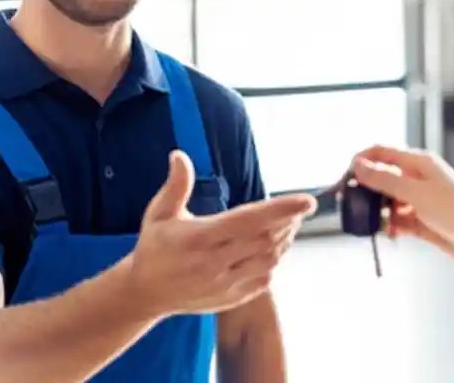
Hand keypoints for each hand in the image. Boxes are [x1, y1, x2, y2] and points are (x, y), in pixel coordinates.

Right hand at [125, 150, 315, 317]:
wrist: (146, 293)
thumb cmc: (155, 248)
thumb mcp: (159, 214)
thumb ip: (176, 185)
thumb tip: (180, 155)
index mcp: (200, 238)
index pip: (249, 220)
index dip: (281, 209)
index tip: (307, 200)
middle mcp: (215, 262)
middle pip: (266, 239)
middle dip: (288, 221)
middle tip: (299, 207)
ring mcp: (225, 283)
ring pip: (269, 260)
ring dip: (285, 240)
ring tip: (290, 223)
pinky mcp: (232, 298)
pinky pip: (264, 279)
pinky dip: (275, 261)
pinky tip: (275, 247)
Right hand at [350, 146, 453, 263]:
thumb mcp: (415, 193)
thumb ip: (384, 180)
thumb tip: (357, 165)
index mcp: (417, 163)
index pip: (381, 152)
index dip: (361, 161)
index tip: (345, 177)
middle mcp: (416, 178)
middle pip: (381, 178)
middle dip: (366, 190)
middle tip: (351, 205)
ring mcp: (418, 199)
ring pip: (387, 201)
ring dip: (379, 211)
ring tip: (373, 223)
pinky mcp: (421, 219)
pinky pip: (398, 219)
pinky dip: (391, 225)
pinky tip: (390, 234)